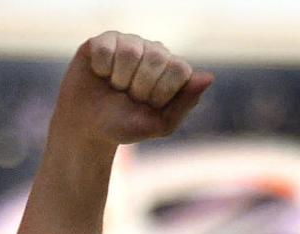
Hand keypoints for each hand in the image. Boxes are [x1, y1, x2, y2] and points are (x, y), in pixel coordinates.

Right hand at [52, 31, 213, 149]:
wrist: (90, 127)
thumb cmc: (127, 125)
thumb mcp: (160, 124)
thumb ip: (185, 102)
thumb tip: (209, 77)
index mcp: (171, 69)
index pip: (180, 69)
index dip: (162, 93)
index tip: (150, 105)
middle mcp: (153, 51)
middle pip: (157, 57)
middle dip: (141, 87)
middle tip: (131, 97)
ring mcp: (128, 42)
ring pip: (131, 52)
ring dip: (121, 79)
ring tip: (117, 87)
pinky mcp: (103, 41)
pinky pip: (106, 49)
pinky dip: (102, 70)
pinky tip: (101, 75)